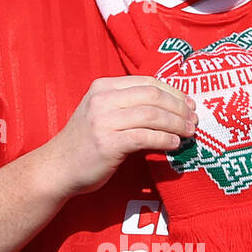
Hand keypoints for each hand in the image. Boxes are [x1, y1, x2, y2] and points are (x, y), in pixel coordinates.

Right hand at [48, 76, 197, 196]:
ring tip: (188, 133)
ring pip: (152, 115)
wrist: (58, 169)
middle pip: (153, 96)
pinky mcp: (108, 143)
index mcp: (103, 87)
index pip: (147, 82)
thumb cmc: (85, 144)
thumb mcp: (102, 114)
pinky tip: (174, 144)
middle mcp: (102, 100)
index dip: (173, 92)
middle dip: (179, 107)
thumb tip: (169, 107)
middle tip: (193, 120)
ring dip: (176, 124)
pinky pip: (145, 137)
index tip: (189, 104)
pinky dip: (164, 139)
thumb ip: (127, 106)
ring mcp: (103, 121)